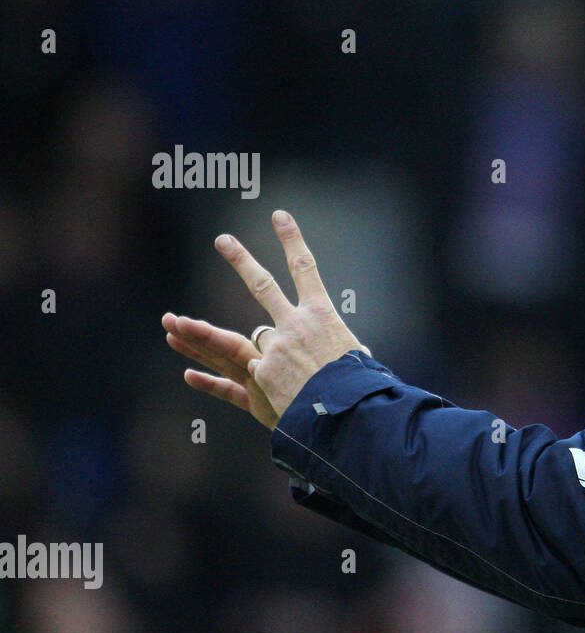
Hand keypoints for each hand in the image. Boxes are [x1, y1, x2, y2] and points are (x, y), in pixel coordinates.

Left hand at [163, 210, 367, 428]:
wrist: (346, 414)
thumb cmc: (362, 386)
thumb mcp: (358, 357)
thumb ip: (344, 348)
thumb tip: (349, 352)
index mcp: (322, 315)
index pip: (305, 268)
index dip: (292, 240)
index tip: (280, 217)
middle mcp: (294, 326)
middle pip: (262, 286)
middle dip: (241, 261)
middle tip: (223, 240)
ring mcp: (274, 350)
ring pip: (242, 336)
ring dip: (204, 327)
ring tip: (174, 318)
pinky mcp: (261, 377)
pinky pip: (247, 378)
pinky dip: (239, 382)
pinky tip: (221, 381)